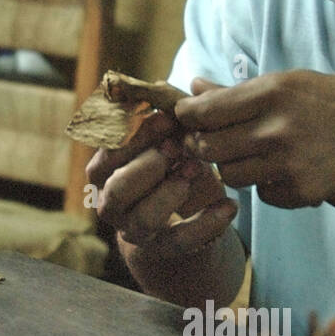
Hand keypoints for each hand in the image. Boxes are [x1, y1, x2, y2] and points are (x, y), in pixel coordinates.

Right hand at [86, 107, 239, 260]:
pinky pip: (181, 243)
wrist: (181, 218)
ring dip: (171, 193)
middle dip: (147, 166)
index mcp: (104, 171)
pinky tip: (230, 206)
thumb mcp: (169, 139)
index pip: (106, 154)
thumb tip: (184, 85)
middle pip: (117, 189)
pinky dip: (206, 225)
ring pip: (143, 219)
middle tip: (178, 148)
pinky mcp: (164, 250)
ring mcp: (135, 230)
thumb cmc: (171, 165)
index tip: (165, 119)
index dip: (133, 136)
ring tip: (197, 171)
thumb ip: (173, 117)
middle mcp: (112, 203)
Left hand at [173, 71, 334, 208]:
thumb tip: (193, 87)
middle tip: (214, 141)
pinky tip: (286, 169)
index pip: (204, 112)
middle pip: (208, 148)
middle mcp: (276, 129)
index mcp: (270, 93)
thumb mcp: (287, 83)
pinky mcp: (301, 192)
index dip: (187, 117)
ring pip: (230, 175)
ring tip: (256, 153)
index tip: (187, 118)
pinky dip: (266, 185)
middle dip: (204, 146)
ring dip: (234, 167)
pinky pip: (261, 194)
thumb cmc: (331, 101)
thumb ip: (236, 92)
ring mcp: (289, 164)